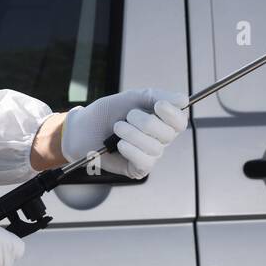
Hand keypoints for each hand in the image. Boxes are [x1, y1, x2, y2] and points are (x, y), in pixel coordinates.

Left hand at [60, 89, 187, 178]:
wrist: (82, 129)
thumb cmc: (107, 113)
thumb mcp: (131, 98)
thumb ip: (156, 96)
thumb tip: (183, 100)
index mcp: (161, 121)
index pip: (180, 121)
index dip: (172, 114)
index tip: (158, 105)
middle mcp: (159, 139)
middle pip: (168, 133)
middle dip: (145, 122)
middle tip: (127, 116)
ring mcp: (150, 155)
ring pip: (154, 147)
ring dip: (132, 134)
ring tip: (117, 128)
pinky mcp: (138, 169)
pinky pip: (145, 161)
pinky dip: (131, 150)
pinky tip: (118, 144)